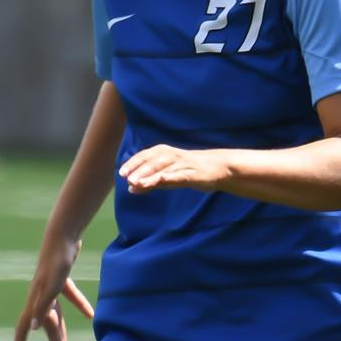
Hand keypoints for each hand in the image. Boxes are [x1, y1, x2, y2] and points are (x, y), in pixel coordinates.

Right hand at [12, 234, 95, 340]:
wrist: (63, 235)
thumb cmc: (56, 261)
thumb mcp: (52, 286)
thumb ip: (43, 306)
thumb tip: (33, 327)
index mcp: (35, 298)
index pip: (25, 324)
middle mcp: (40, 294)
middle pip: (46, 322)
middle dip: (54, 340)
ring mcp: (50, 285)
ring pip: (56, 312)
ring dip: (62, 328)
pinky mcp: (61, 277)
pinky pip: (69, 296)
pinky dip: (78, 305)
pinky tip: (90, 315)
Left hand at [119, 145, 233, 194]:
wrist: (218, 168)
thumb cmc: (190, 171)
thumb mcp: (168, 176)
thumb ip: (150, 182)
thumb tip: (130, 188)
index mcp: (165, 153)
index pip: (145, 156)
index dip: (133, 163)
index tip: (122, 172)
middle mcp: (172, 155)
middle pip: (153, 160)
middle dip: (140, 169)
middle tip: (128, 178)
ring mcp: (183, 164)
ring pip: (164, 167)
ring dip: (150, 174)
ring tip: (138, 182)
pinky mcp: (193, 173)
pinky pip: (180, 174)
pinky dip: (170, 176)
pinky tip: (162, 180)